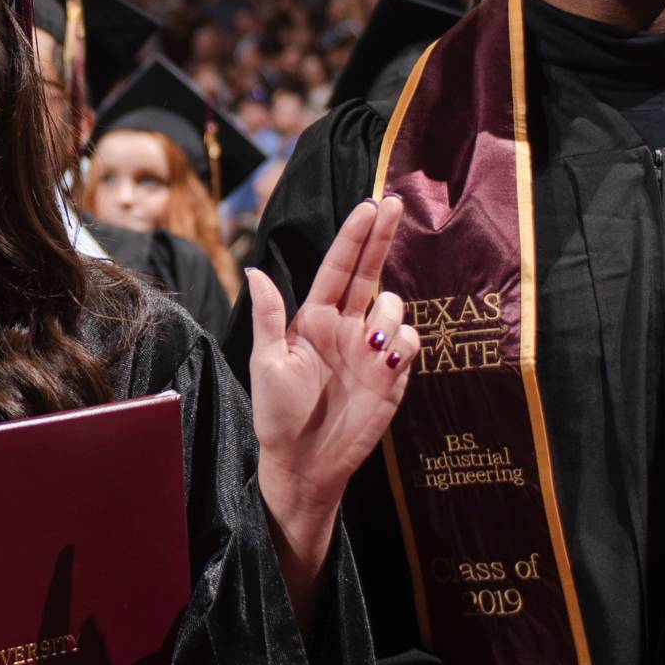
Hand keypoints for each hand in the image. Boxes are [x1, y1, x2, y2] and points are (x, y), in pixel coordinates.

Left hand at [246, 195, 418, 576]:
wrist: (305, 462)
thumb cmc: (278, 414)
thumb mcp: (267, 363)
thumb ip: (268, 315)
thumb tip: (254, 268)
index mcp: (314, 318)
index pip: (339, 268)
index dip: (355, 236)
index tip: (370, 206)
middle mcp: (346, 326)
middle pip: (370, 271)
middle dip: (382, 237)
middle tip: (393, 203)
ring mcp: (372, 348)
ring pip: (394, 306)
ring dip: (387, 314)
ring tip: (370, 345)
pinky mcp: (393, 373)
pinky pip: (411, 341)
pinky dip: (403, 343)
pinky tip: (386, 361)